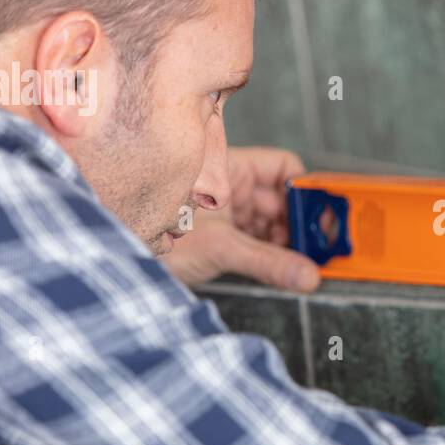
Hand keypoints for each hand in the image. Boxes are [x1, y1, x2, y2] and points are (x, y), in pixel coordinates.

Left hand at [165, 147, 321, 291]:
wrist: (119, 259)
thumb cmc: (152, 236)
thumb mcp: (221, 248)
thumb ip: (268, 262)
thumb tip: (308, 276)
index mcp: (231, 170)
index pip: (284, 168)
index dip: (306, 190)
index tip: (325, 214)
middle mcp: (232, 188)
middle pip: (283, 200)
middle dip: (301, 223)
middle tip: (322, 247)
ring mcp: (229, 213)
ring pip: (273, 224)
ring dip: (289, 243)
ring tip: (304, 263)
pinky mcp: (224, 238)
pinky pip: (260, 243)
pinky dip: (275, 256)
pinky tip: (285, 270)